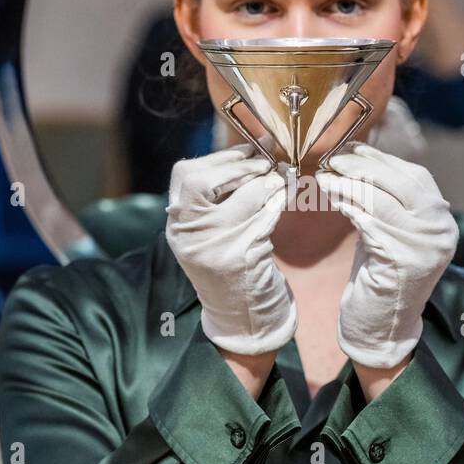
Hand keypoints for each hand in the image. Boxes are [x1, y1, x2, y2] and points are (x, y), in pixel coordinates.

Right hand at [165, 143, 295, 356]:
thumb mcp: (215, 231)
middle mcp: (189, 235)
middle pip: (202, 181)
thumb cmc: (233, 265)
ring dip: (268, 183)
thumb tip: (257, 144)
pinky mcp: (242, 259)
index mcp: (178, 224)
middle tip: (266, 165)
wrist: (241, 320)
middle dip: (241, 166)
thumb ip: (223, 194)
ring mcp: (213, 247)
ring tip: (281, 182)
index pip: (186, 174)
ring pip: (244, 195)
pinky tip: (285, 200)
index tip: (248, 151)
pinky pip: (266, 216)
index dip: (220, 157)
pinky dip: (279, 203)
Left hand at [315, 141, 458, 367]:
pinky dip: (348, 205)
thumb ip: (389, 200)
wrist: (381, 328)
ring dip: (349, 184)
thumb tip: (364, 159)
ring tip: (325, 176)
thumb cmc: (380, 277)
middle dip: (366, 167)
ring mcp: (425, 247)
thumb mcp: (390, 232)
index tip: (354, 150)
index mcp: (442, 222)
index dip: (383, 160)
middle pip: (403, 183)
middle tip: (335, 159)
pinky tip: (330, 197)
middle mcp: (441, 232)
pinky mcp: (402, 261)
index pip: (416, 177)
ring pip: (383, 201)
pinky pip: (370, 222)